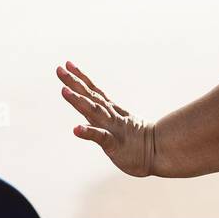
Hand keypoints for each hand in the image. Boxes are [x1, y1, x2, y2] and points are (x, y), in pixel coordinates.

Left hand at [57, 61, 155, 177]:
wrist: (159, 152)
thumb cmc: (137, 141)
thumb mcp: (120, 125)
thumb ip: (105, 118)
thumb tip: (88, 115)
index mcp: (110, 111)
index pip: (93, 91)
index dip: (80, 77)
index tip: (67, 64)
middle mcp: (109, 116)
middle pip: (90, 96)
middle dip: (74, 82)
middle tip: (59, 69)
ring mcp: (113, 128)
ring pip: (93, 111)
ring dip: (78, 100)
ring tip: (64, 90)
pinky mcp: (115, 144)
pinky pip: (101, 137)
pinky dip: (88, 132)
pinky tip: (76, 129)